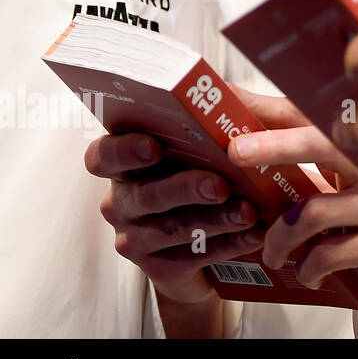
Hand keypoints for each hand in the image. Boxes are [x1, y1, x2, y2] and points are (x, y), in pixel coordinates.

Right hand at [85, 132, 263, 332]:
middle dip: (185, 188)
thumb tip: (223, 91)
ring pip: (172, 228)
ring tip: (249, 212)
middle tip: (220, 185)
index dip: (123, 151)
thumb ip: (211, 120)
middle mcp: (123, 201)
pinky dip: (228, 244)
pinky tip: (255, 234)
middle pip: (143, 195)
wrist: (211, 242)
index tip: (154, 146)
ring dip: (215, 219)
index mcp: (127, 164)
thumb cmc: (208, 174)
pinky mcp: (159, 268)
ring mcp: (136, 237)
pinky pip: (192, 256)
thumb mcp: (211, 146)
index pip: (103, 155)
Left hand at [229, 89, 357, 291]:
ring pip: (313, 212)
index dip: (267, 105)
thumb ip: (316, 165)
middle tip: (236, 151)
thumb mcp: (353, 184)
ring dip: (278, 239)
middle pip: (322, 144)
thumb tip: (244, 146)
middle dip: (275, 144)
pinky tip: (307, 274)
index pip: (310, 114)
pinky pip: (331, 253)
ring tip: (272, 254)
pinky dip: (307, 268)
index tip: (227, 94)